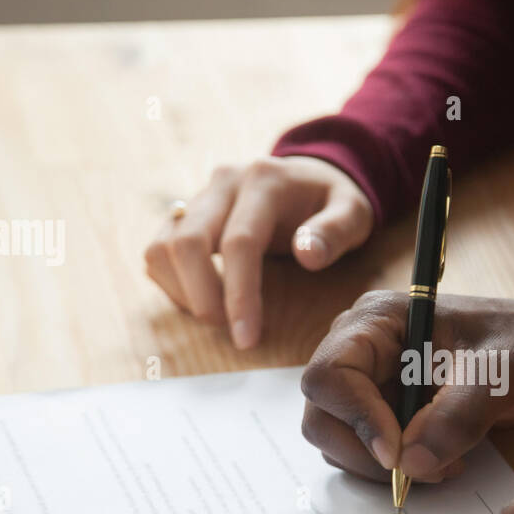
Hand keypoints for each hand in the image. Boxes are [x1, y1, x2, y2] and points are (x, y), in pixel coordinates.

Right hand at [144, 156, 373, 347]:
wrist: (310, 175)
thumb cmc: (334, 201)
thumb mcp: (354, 211)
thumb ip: (335, 231)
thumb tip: (306, 255)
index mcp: (264, 181)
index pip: (239, 242)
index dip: (239, 294)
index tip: (246, 338)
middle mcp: (223, 183)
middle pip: (187, 242)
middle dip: (201, 297)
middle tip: (230, 330)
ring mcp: (200, 196)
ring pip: (162, 247)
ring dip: (181, 291)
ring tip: (217, 316)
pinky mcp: (185, 213)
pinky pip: (159, 250)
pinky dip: (172, 282)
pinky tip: (202, 300)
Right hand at [300, 290, 513, 480]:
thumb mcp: (499, 375)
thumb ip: (457, 416)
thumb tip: (411, 463)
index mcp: (378, 321)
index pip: (329, 375)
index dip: (355, 418)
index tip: (396, 453)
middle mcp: (361, 349)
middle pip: (323, 414)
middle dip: (367, 452)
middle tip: (423, 469)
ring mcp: (368, 382)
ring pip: (338, 440)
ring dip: (383, 467)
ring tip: (444, 463)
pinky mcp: (382, 411)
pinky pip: (364, 451)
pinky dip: (395, 469)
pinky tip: (441, 461)